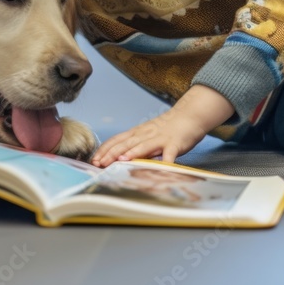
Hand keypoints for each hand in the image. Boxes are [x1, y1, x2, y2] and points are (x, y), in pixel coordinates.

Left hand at [91, 85, 235, 166]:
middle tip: (99, 164)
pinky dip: (165, 161)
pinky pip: (170, 153)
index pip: (117, 140)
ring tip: (120, 161)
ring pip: (144, 145)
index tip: (94, 159)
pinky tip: (161, 169)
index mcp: (138, 132)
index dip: (104, 149)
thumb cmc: (167, 128)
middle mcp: (146, 134)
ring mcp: (160, 138)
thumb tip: (119, 157)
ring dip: (132, 153)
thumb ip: (135, 145)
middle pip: (126, 143)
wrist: (189, 115)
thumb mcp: (147, 135)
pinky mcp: (175, 143)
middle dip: (111, 153)